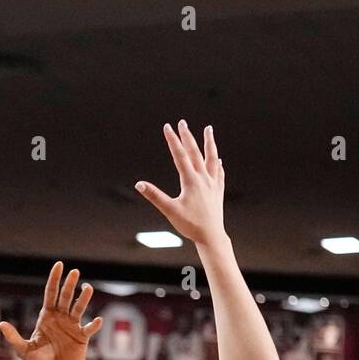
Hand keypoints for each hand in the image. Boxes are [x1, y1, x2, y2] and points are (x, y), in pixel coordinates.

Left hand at [0, 261, 102, 359]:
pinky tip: (97, 320)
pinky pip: (89, 328)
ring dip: (83, 298)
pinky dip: (94, 324)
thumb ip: (13, 337)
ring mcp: (72, 326)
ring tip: (88, 288)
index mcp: (47, 316)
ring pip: (79, 308)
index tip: (59, 265)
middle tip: (74, 271)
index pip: (51, 293)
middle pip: (65, 297)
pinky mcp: (82, 337)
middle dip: (69, 284)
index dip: (54, 279)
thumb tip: (1, 324)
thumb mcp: (23, 350)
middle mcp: (61, 318)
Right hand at [135, 121, 225, 247]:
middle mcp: (203, 179)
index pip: (180, 155)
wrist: (211, 236)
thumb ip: (155, 196)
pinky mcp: (218, 191)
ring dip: (209, 143)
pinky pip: (219, 173)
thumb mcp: (170, 210)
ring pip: (211, 158)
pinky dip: (217, 164)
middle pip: (195, 152)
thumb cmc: (190, 225)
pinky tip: (218, 161)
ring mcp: (213, 184)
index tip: (167, 127)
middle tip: (182, 122)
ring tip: (208, 129)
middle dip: (187, 136)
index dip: (173, 140)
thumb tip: (139, 185)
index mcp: (191, 181)